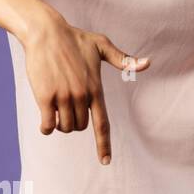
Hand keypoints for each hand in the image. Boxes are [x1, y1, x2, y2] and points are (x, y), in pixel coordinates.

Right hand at [19, 12, 149, 164]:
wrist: (46, 33)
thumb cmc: (75, 39)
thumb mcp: (102, 46)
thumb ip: (123, 59)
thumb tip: (148, 63)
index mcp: (96, 89)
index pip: (102, 124)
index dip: (104, 144)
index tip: (106, 161)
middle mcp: (81, 96)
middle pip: (80, 127)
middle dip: (75, 122)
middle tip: (68, 104)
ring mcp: (63, 97)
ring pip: (64, 126)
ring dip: (60, 124)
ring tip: (57, 105)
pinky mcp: (45, 96)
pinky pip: (47, 124)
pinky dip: (47, 126)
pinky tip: (46, 119)